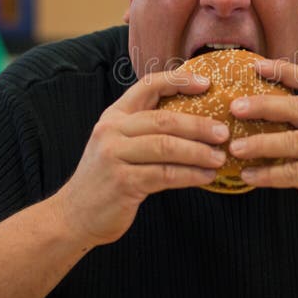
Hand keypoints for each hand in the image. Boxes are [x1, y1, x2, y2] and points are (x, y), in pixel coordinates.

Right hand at [52, 69, 227, 248]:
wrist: (74, 216)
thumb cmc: (108, 178)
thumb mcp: (119, 144)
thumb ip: (146, 130)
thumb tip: (198, 121)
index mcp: (114, 116)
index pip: (147, 86)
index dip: (178, 81)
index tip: (206, 83)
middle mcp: (111, 131)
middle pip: (164, 120)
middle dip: (198, 125)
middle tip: (223, 132)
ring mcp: (115, 156)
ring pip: (167, 147)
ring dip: (199, 152)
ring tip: (220, 157)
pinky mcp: (123, 182)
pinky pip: (165, 174)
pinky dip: (191, 174)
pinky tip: (206, 177)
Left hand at [229, 59, 297, 257]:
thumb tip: (257, 118)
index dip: (284, 70)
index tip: (256, 65)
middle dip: (263, 105)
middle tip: (235, 107)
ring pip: (293, 141)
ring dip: (260, 144)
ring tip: (235, 147)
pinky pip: (294, 172)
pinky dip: (268, 174)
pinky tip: (249, 175)